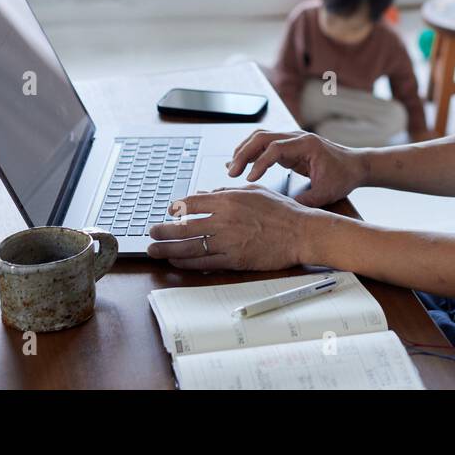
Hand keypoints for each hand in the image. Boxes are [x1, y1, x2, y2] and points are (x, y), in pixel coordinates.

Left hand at [147, 186, 313, 270]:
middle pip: (184, 227)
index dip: (176, 207)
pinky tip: (176, 262)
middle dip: (163, 231)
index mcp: (230, 200)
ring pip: (190, 247)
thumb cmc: (282, 211)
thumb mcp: (255, 191)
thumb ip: (228, 193)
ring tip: (154, 250)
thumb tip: (206, 195)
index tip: (168, 210)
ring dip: (168, 250)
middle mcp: (225, 220)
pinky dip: (187, 263)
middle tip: (152, 233)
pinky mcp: (235, 260)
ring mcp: (229, 242)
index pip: (193, 202)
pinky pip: (204, 263)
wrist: (302, 232)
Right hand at [227, 130, 368, 207]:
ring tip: (232, 169)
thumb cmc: (343, 177)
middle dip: (244, 153)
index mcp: (307, 145)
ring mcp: (292, 140)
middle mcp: (297, 138)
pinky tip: (241, 164)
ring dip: (244, 150)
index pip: (275, 148)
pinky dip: (251, 152)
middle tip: (232, 173)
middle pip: (263, 137)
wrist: (356, 165)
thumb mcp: (326, 193)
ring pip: (261, 137)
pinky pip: (266, 144)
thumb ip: (304, 202)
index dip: (260, 162)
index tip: (250, 179)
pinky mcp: (290, 147)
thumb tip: (282, 211)